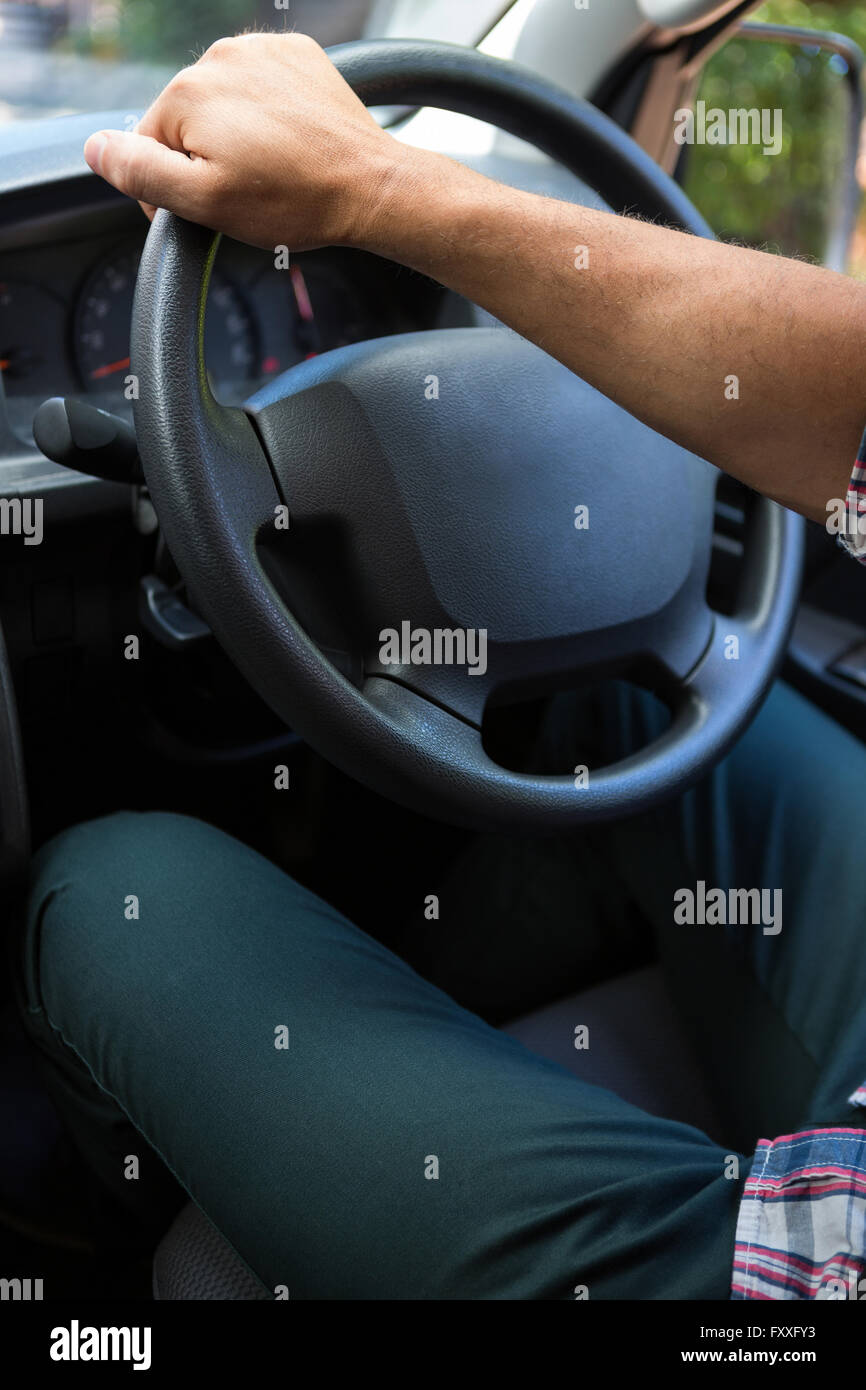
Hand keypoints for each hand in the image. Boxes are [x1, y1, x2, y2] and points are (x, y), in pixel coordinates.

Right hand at [83, 32, 404, 251]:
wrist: (370, 186)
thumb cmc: (294, 201)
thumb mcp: (206, 203)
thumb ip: (142, 173)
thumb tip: (96, 149)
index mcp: (187, 94)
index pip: (148, 145)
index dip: (168, 188)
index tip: (202, 213)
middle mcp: (218, 59)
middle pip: (184, 120)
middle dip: (204, 158)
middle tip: (246, 193)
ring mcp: (259, 51)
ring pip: (221, 102)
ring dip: (234, 135)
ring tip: (272, 170)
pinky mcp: (295, 55)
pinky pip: (260, 86)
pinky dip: (265, 114)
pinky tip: (288, 143)